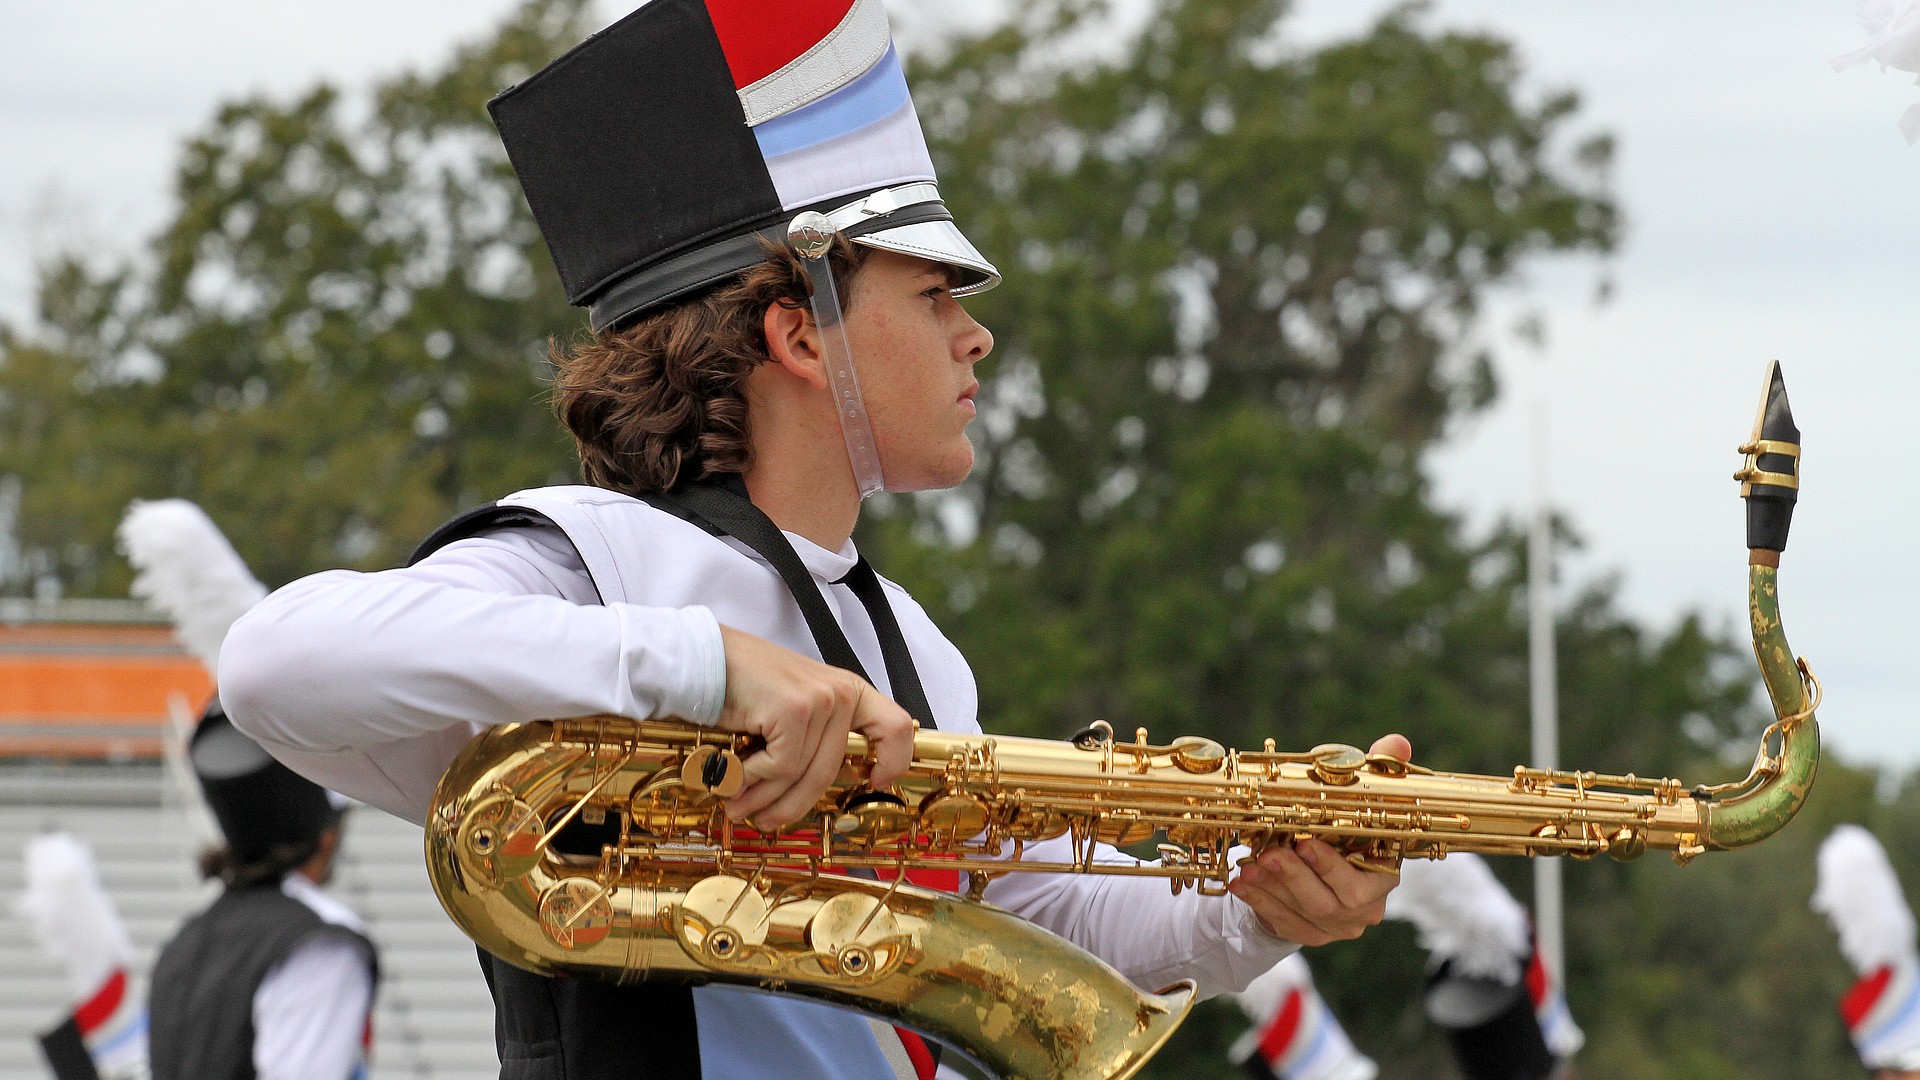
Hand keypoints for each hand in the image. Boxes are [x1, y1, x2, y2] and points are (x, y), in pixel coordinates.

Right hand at [713, 625, 915, 829]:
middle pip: (831, 771)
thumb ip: (815, 738)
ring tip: (738, 806)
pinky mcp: (795, 710)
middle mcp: (842, 693)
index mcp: (850, 691)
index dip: (893, 761)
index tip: (874, 782)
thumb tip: (814, 792)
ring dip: (763, 798)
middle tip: (766, 820)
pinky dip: (751, 777)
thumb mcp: (794, 707)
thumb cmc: (743, 687)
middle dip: (793, 805)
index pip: (895, 727)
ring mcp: (821, 700)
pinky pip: (780, 766)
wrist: (702, 659)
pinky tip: (731, 775)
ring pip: (800, 774)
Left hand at [1226, 733, 1410, 945]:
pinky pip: (1284, 923)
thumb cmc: (1341, 826)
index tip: (1305, 843)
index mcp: (1383, 875)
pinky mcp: (1311, 934)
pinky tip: (1240, 884)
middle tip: (1269, 854)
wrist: (1320, 868)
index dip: (1333, 866)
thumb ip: (1379, 770)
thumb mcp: (1359, 796)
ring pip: (1305, 914)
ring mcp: (1338, 926)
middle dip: (1296, 877)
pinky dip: (1260, 903)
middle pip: (1332, 903)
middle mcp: (1366, 907)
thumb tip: (1398, 742)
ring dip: (1273, 889)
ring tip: (1248, 866)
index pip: (1366, 882)